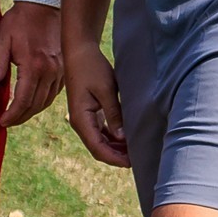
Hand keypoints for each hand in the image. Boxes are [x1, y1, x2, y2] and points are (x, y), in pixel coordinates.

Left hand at [0, 1, 62, 127]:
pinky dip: (43, 101)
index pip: (23, 101)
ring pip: (46, 101)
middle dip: (20, 117)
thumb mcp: (3, 38)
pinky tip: (32, 102)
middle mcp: (50, 71)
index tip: (2, 121)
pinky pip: (54, 93)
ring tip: (18, 115)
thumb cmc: (20, 21)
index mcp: (34, 66)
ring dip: (32, 111)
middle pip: (35, 105)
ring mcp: (60, 70)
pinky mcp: (64, 68)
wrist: (43, 5)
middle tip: (7, 121)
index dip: (12, 115)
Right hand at [64, 42, 129, 166]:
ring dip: (115, 148)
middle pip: (98, 148)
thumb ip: (114, 114)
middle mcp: (79, 123)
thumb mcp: (106, 89)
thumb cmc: (92, 68)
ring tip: (135, 150)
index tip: (131, 164)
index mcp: (81, 119)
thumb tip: (122, 137)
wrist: (79, 52)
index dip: (114, 159)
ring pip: (99, 142)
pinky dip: (113, 138)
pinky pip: (100, 132)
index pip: (97, 148)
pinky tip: (126, 138)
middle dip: (116, 156)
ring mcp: (83, 119)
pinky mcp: (89, 114)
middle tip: (138, 159)